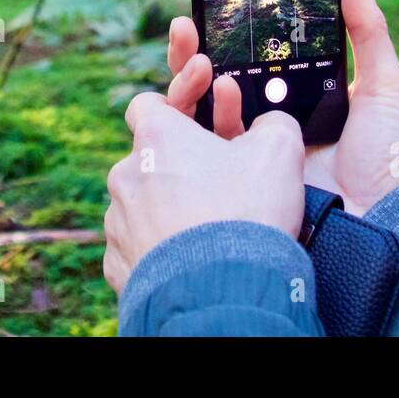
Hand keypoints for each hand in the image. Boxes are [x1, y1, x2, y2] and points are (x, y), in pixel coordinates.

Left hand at [102, 92, 304, 292]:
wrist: (222, 293)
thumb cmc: (246, 215)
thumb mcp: (279, 150)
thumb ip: (273, 124)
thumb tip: (270, 125)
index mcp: (157, 137)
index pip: (148, 103)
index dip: (177, 104)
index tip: (198, 112)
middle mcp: (127, 174)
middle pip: (153, 157)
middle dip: (184, 162)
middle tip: (222, 174)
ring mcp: (120, 221)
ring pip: (146, 202)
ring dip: (173, 204)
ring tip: (212, 221)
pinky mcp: (121, 262)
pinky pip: (142, 244)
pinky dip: (164, 245)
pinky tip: (194, 253)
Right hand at [163, 0, 398, 216]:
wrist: (385, 220)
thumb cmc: (390, 155)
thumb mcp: (383, 84)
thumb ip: (368, 27)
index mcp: (298, 97)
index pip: (254, 58)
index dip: (229, 34)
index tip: (211, 6)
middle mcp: (269, 123)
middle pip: (219, 80)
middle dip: (194, 51)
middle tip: (185, 25)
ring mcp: (250, 152)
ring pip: (205, 109)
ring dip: (194, 78)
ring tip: (200, 58)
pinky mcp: (239, 178)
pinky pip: (208, 145)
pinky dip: (204, 116)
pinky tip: (211, 89)